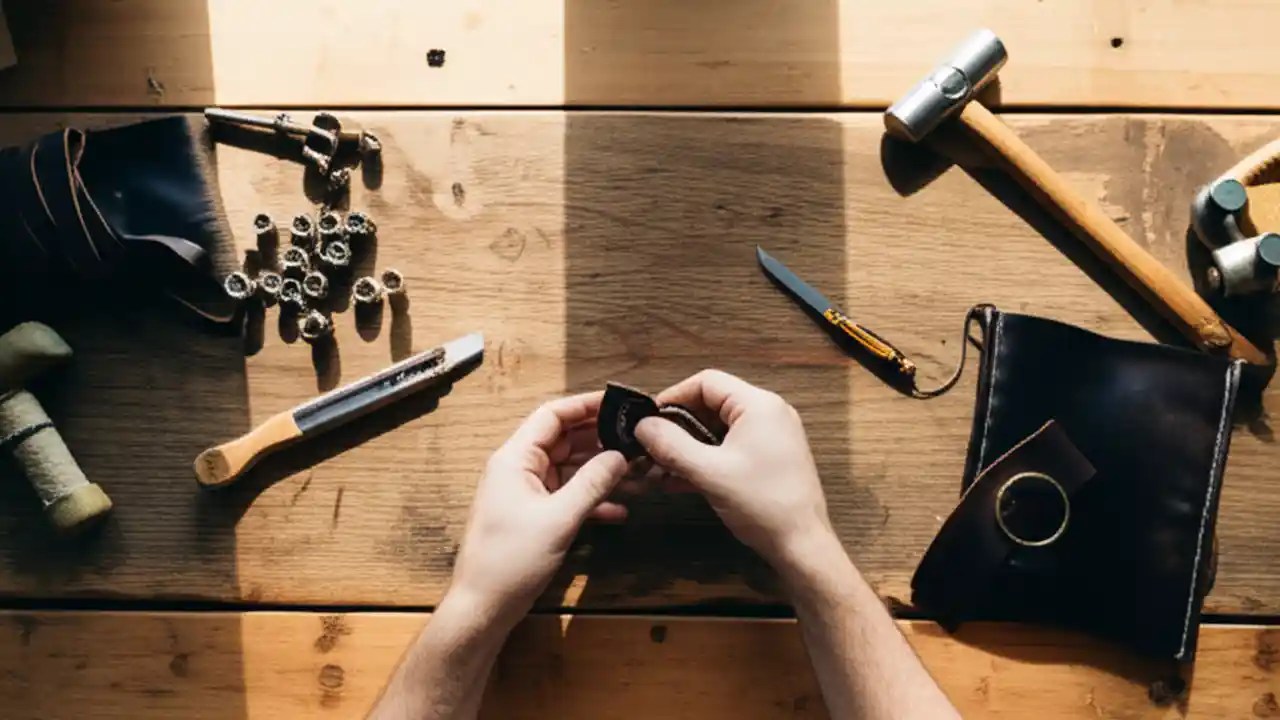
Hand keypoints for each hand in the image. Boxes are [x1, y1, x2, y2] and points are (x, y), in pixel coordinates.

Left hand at [448, 392, 627, 625]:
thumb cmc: (511, 560)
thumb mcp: (559, 519)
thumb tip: (621, 455)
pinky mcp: (533, 516)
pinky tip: (620, 510)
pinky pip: (566, 496)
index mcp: (515, 459)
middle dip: (599, 439)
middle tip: (636, 438)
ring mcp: (525, 493)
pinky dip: (591, 500)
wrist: (483, 606)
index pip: (552, 415)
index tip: (619, 404)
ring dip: (600, 472)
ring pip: (569, 469)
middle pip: (563, 440)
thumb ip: (592, 483)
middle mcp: (518, 469)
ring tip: (636, 471)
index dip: (585, 406)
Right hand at [635, 370, 835, 569]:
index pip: (706, 382)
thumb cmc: (759, 503)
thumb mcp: (708, 472)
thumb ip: (670, 445)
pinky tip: (680, 480)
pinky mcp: (770, 459)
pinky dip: (706, 459)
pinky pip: (731, 449)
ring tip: (660, 468)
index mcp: (758, 405)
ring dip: (689, 446)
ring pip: (719, 429)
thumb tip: (641, 425)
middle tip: (650, 447)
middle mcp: (768, 413)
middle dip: (678, 426)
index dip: (672, 397)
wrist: (801, 545)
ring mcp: (772, 437)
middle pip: (712, 404)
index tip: (647, 421)